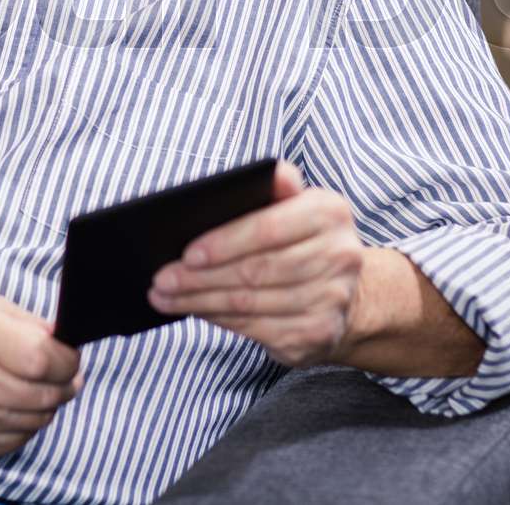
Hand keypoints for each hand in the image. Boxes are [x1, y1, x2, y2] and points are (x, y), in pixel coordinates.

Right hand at [0, 296, 82, 460]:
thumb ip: (29, 324)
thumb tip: (68, 346)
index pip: (43, 359)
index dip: (68, 360)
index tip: (68, 356)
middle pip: (45, 393)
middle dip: (64, 383)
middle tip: (60, 373)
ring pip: (36, 420)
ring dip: (44, 404)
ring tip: (29, 386)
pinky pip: (16, 439)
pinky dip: (22, 423)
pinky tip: (6, 405)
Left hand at [147, 159, 365, 367]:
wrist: (347, 293)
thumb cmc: (302, 239)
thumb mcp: (295, 204)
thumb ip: (275, 186)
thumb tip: (259, 175)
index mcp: (329, 212)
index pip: (269, 228)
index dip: (225, 243)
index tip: (187, 253)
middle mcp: (338, 256)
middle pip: (255, 271)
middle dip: (201, 278)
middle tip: (161, 280)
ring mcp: (331, 300)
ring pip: (251, 303)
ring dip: (200, 302)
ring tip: (166, 296)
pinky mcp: (317, 334)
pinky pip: (256, 329)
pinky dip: (220, 320)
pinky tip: (196, 311)